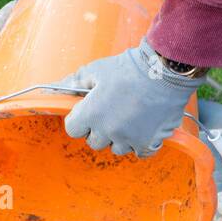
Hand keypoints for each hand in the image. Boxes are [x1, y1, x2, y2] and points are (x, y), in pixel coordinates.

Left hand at [60, 40, 205, 156]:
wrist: (165, 70)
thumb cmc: (129, 67)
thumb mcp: (96, 69)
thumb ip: (74, 83)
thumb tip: (56, 90)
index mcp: (91, 114)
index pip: (72, 129)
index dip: (79, 120)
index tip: (87, 112)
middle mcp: (108, 131)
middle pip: (93, 142)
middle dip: (98, 129)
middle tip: (110, 113)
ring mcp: (129, 139)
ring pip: (116, 148)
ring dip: (118, 137)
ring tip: (128, 118)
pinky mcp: (148, 143)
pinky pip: (138, 153)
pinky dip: (139, 143)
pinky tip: (143, 128)